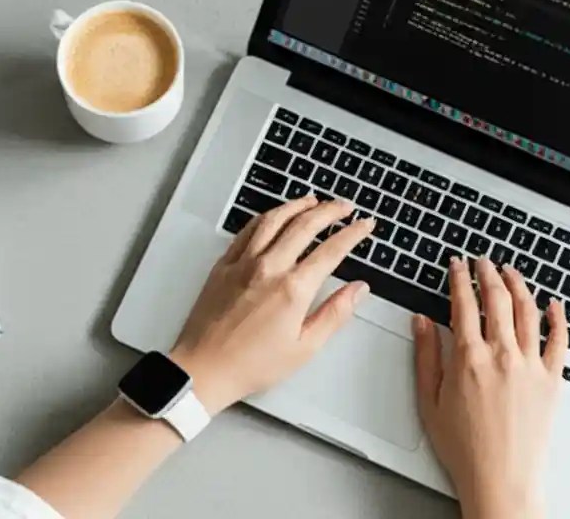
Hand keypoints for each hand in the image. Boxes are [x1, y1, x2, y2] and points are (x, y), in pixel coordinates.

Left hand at [170, 196, 373, 413]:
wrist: (204, 368)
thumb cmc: (252, 364)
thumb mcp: (304, 347)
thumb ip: (334, 314)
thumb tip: (358, 290)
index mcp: (292, 289)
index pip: (331, 250)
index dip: (352, 234)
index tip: (364, 224)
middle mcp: (268, 268)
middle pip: (304, 225)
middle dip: (329, 211)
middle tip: (344, 206)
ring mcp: (243, 263)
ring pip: (274, 220)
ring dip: (296, 205)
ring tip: (312, 200)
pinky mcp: (224, 265)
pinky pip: (247, 231)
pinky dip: (265, 218)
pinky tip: (273, 216)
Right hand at [413, 257, 567, 518]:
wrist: (501, 478)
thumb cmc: (464, 448)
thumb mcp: (429, 401)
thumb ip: (425, 356)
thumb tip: (421, 322)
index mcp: (468, 358)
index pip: (463, 303)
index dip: (459, 278)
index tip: (457, 266)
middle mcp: (502, 355)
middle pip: (497, 299)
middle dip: (488, 273)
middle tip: (483, 262)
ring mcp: (530, 366)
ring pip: (527, 311)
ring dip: (519, 285)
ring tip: (512, 272)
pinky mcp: (551, 381)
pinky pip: (559, 340)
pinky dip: (558, 318)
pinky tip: (554, 304)